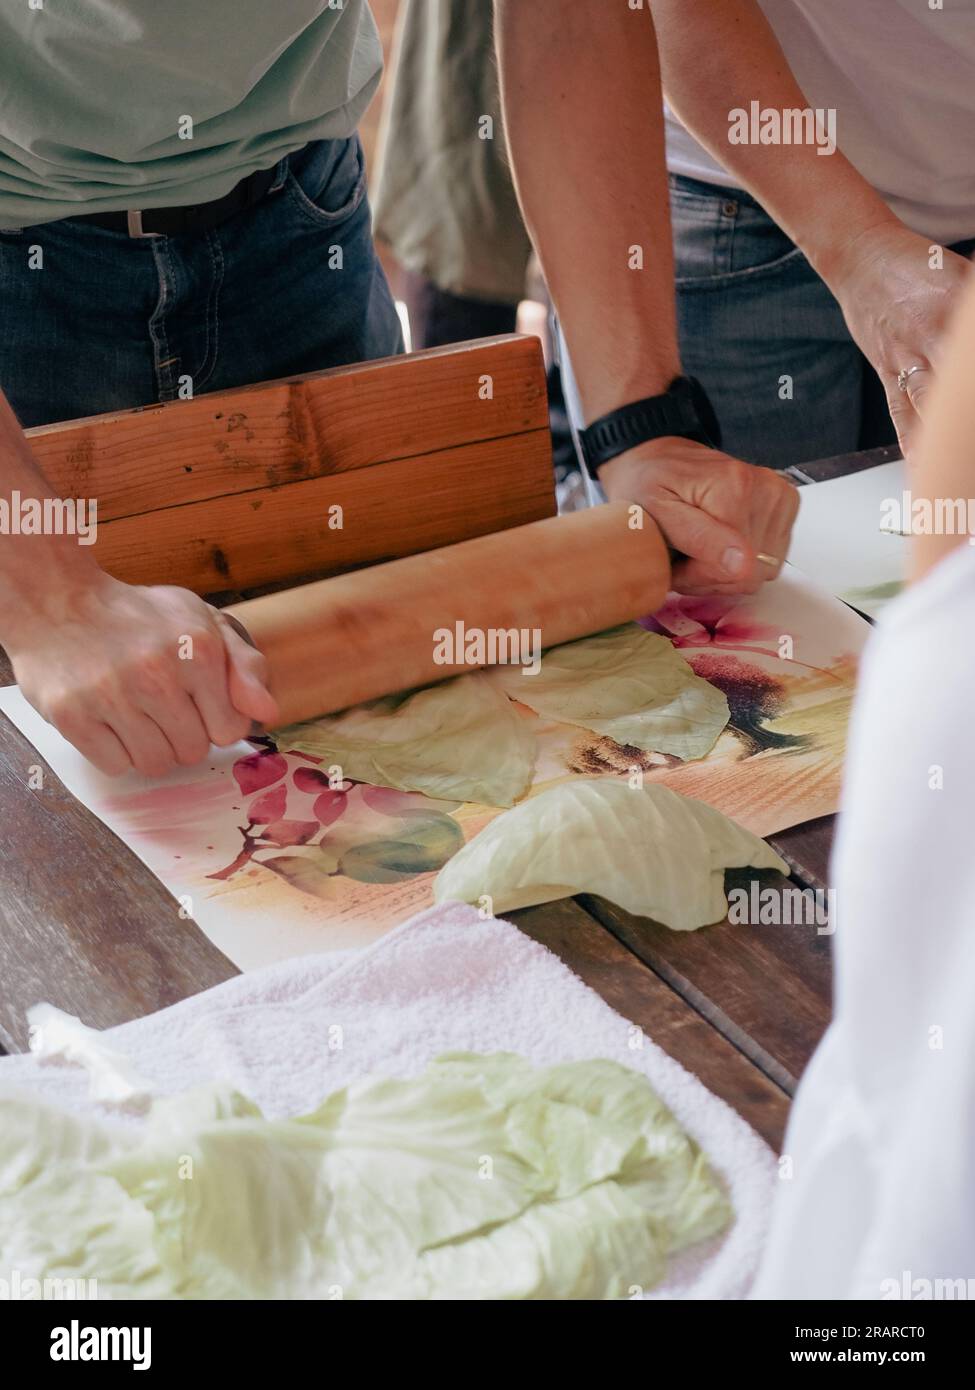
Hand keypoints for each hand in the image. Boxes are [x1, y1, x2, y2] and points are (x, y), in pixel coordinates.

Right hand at [6, 573, 278, 776]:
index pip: (230, 730)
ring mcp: (111, 694)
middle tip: (158, 703)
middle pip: (194, 751)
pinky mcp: (72, 715)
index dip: (215, 721)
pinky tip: (107, 718)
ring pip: (155, 764)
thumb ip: (244, 666)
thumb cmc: (137, 617)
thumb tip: (267, 713)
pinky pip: (115, 765)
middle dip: (182, 735)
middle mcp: (156, 672)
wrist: (55, 600)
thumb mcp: (200, 621)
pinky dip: (114, 751)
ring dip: (149, 747)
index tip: (196, 702)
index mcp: (198, 648)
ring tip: (133, 711)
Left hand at [598, 437, 798, 594]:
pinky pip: (770, 560)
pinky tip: (719, 546)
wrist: (660, 459)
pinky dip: (742, 562)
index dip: (700, 577)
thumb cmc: (651, 484)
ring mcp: (780, 496)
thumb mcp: (657, 513)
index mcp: (736, 486)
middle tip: (684, 560)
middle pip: (752, 574)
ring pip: (762, 571)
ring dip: (726, 572)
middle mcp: (766, 488)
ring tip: (699, 551)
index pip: (737, 570)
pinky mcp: (786, 506)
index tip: (676, 566)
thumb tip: (744, 565)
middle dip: (712, 576)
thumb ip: (698, 539)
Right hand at [823, 222, 969, 457]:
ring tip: (954, 465)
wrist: (861, 262)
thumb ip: (970, 308)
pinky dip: (911, 441)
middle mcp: (930, 339)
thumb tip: (972, 339)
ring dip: (945, 436)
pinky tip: (920, 465)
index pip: (968, 362)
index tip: (974, 399)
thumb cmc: (916, 267)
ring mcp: (905, 359)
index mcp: (954, 312)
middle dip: (963, 415)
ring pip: (931, 404)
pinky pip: (899, 413)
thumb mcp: (961, 276)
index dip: (971, 383)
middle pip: (958, 387)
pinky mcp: (888, 372)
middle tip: (967, 452)